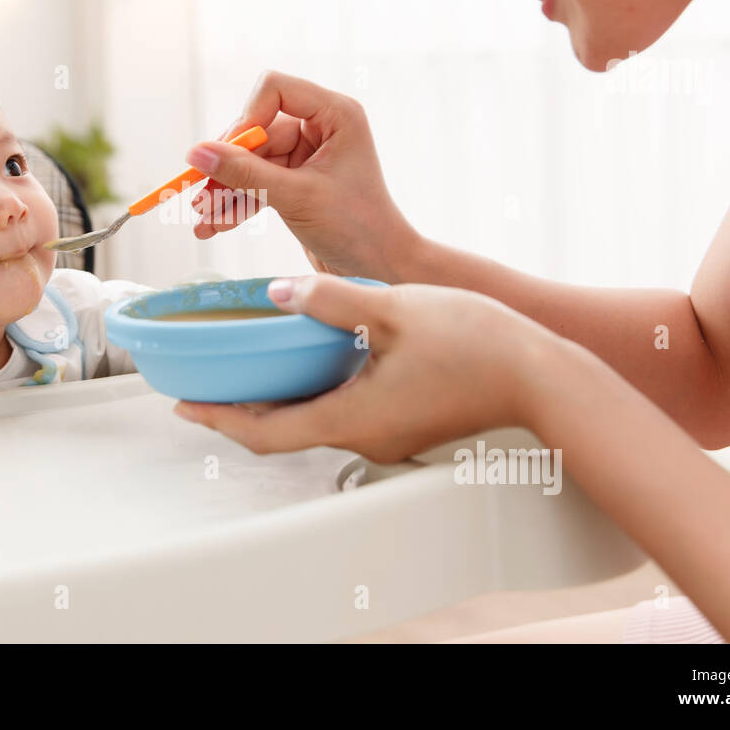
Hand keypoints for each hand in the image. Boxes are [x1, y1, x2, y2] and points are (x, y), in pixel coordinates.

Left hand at [172, 274, 560, 463]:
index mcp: (354, 417)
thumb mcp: (395, 310)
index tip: (184, 406)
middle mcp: (365, 436)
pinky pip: (344, 414)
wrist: (544, 377)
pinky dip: (312, 396)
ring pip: (314, 424)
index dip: (220, 421)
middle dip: (239, 414)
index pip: (267, 433)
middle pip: (284, 434)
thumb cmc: (479, 346)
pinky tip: (308, 365)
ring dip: (276, 404)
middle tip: (203, 390)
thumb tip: (278, 292)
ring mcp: (387, 434)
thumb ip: (331, 300)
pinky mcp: (405, 422)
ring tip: (244, 374)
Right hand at [186, 71, 422, 281]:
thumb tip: (196, 153)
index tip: (227, 154)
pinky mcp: (296, 181)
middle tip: (199, 193)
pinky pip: (257, 182)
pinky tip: (214, 225)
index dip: (247, 118)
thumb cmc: (356, 228)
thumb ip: (245, 173)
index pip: (274, 89)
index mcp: (335, 114)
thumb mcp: (296, 197)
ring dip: (226, 189)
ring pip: (251, 161)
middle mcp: (321, 128)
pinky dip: (237, 202)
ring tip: (201, 218)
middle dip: (227, 165)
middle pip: (256, 130)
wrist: (380, 270)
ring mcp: (307, 155)